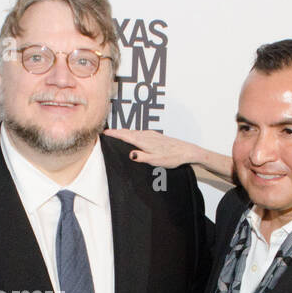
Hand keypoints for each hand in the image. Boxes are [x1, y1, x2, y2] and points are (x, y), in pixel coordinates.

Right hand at [103, 128, 235, 181]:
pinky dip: (132, 133)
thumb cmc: (172, 157)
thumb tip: (130, 154)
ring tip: (115, 133)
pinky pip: (139, 133)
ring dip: (124, 132)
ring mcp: (151, 134)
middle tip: (106, 132)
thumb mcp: (156, 161)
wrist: (186, 151)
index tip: (104, 132)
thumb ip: (142, 157)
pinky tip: (132, 136)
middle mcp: (147, 135)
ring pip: (134, 132)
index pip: (125, 136)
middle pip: (128, 132)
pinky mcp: (155, 135)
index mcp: (144, 141)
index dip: (114, 134)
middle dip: (117, 131)